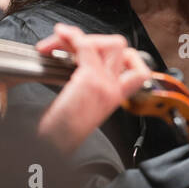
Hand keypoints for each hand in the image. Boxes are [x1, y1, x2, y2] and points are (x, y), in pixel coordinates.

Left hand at [36, 24, 151, 152]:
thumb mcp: (83, 111)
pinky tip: (60, 36)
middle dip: (94, 38)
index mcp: (114, 98)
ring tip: (59, 41)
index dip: (122, 53)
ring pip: (107, 43)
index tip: (97, 50)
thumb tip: (75, 64)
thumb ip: (89, 88)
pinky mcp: (89, 80)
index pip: (137, 68)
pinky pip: (85, 46)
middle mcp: (114, 90)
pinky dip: (70, 36)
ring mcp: (105, 84)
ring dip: (80, 36)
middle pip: (119, 47)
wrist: (51, 150)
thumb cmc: (59, 134)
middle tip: (69, 45)